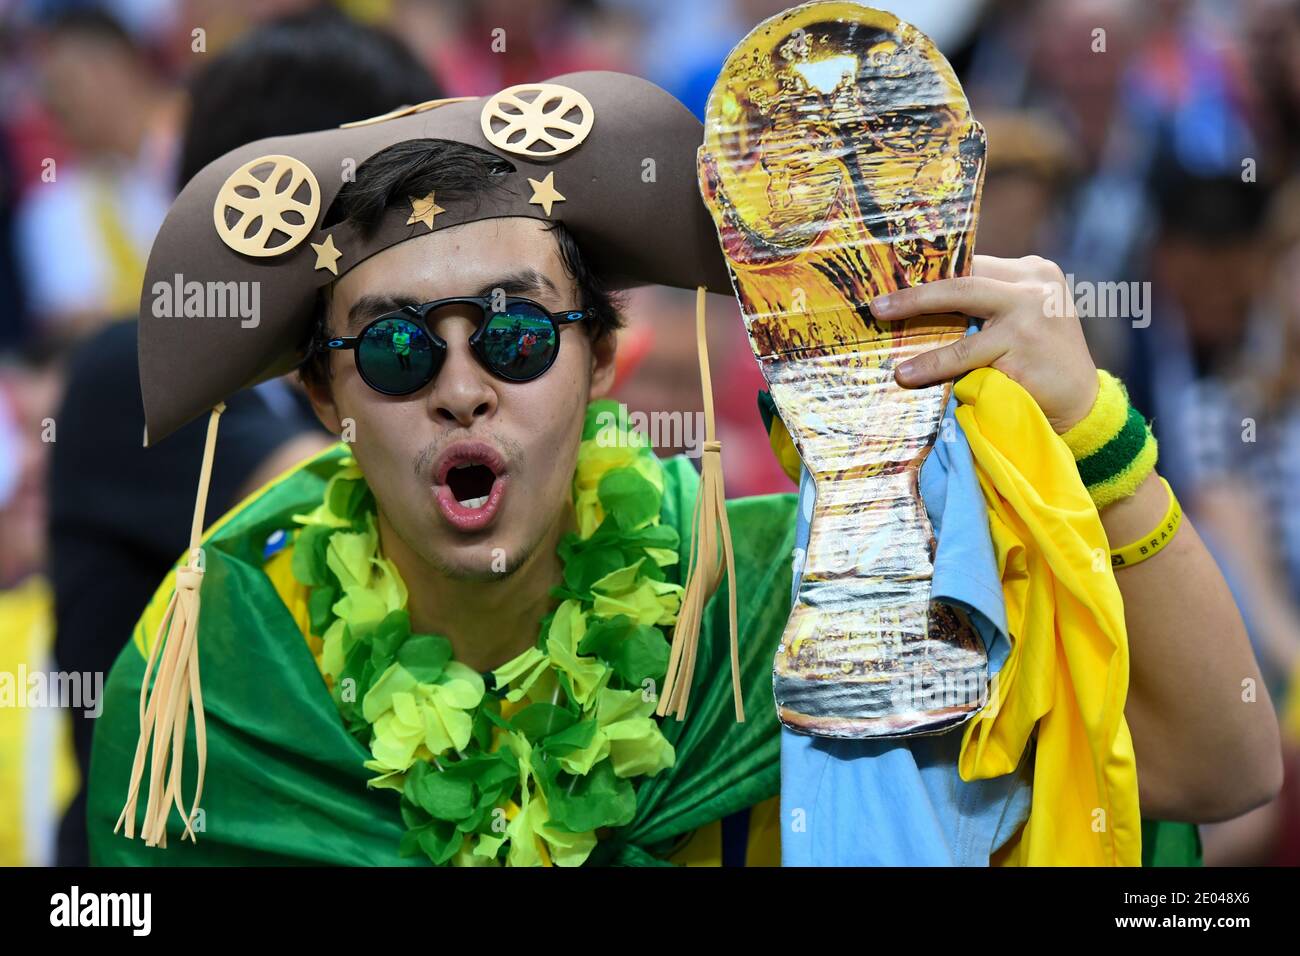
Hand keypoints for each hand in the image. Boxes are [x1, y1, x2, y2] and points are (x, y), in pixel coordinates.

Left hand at [870, 254, 1098, 433]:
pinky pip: (971, 364)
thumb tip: (918, 296)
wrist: (1082, 400)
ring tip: (898, 368)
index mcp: (1032, 271)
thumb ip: (988, 301)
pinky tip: (917, 378)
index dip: (931, 273)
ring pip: (964, 329)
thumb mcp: (1022, 315)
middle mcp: (1035, 288)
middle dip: (915, 297)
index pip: (974, 264)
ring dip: (925, 351)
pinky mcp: (1025, 356)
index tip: (893, 277)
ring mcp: (1031, 321)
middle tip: (877, 307)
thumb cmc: (1039, 356)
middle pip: (963, 284)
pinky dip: (940, 371)